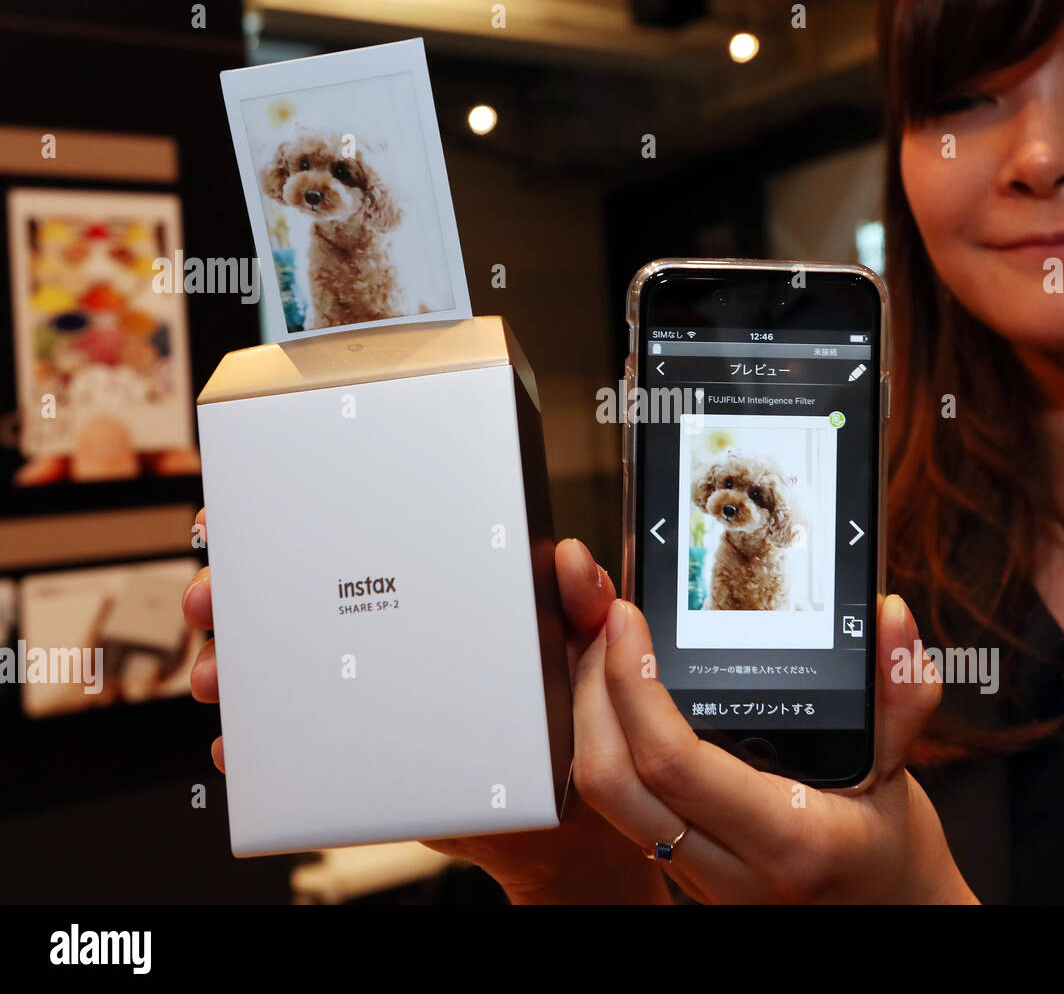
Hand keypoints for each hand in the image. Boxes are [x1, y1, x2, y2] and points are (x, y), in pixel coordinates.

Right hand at [184, 507, 672, 903]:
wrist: (562, 815)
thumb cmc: (571, 715)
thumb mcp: (585, 648)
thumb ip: (585, 603)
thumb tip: (569, 559)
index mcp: (433, 593)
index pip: (358, 538)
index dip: (293, 523)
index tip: (242, 515)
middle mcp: (389, 638)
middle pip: (295, 600)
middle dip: (236, 595)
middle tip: (212, 600)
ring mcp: (368, 696)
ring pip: (281, 673)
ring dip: (233, 669)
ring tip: (218, 678)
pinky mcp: (361, 755)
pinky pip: (294, 750)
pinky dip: (258, 750)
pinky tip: (238, 747)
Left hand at [571, 593, 978, 903]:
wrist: (886, 919)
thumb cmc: (890, 851)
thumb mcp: (903, 774)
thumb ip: (900, 694)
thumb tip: (891, 616)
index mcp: (783, 840)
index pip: (674, 763)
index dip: (634, 685)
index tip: (627, 621)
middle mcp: (725, 868)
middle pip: (612, 782)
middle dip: (592, 692)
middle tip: (607, 625)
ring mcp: (693, 875)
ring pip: (604, 798)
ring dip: (591, 716)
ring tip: (608, 649)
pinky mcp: (677, 866)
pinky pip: (620, 803)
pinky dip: (608, 741)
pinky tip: (623, 695)